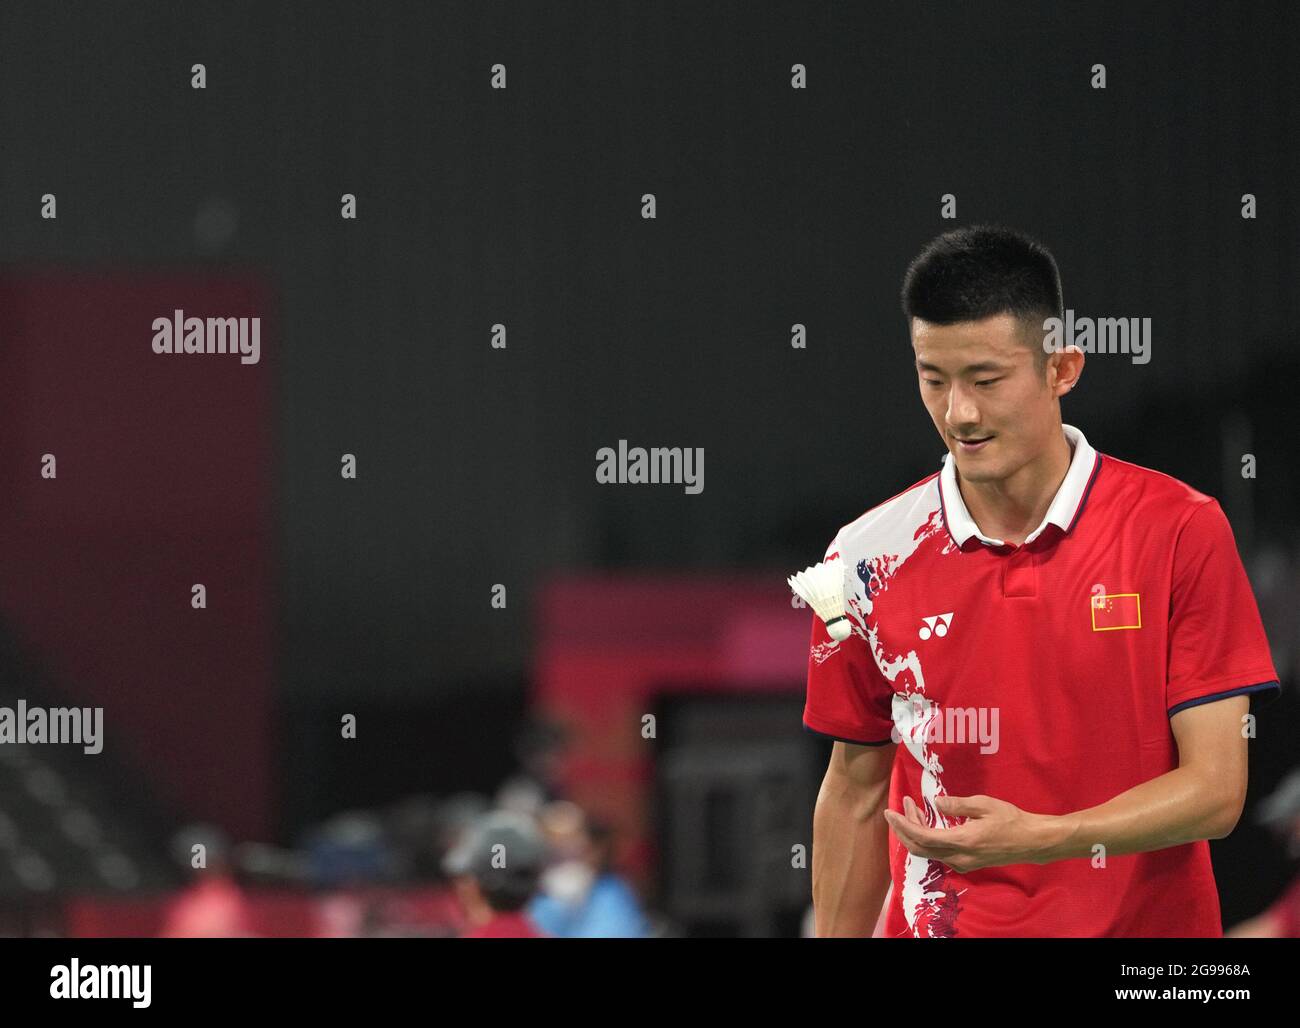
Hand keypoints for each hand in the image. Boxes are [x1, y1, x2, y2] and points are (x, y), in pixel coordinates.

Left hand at [882, 794, 1064, 872]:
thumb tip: (935, 802)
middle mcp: (958, 857)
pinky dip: (927, 838)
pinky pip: (938, 853)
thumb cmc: (1010, 820)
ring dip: (915, 832)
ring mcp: (962, 863)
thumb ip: (957, 805)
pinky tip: (928, 822)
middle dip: (904, 828)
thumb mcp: (984, 805)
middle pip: (919, 848)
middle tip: (901, 806)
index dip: (902, 825)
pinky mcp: (966, 863)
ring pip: (928, 851)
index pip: (922, 837)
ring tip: (913, 808)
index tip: (889, 811)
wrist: (1031, 841)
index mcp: (962, 842)